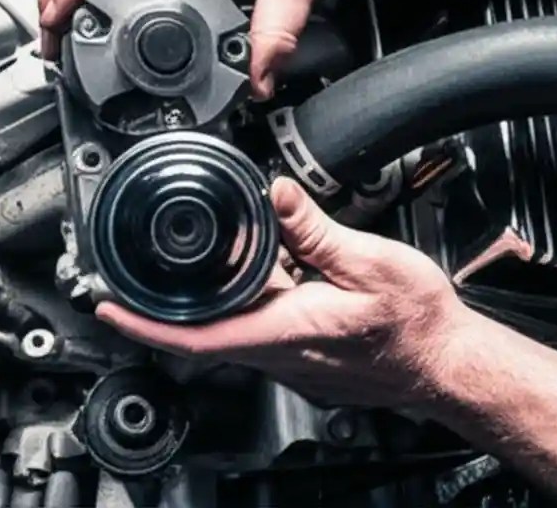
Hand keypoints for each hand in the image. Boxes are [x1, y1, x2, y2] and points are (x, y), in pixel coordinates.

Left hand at [95, 177, 473, 411]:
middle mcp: (282, 354)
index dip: (144, 322)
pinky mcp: (304, 358)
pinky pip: (260, 327)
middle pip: (206, 327)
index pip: (196, 335)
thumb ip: (317, 229)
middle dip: (171, 297)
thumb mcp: (371, 262)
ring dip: (218, 293)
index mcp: (288, 330)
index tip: (108, 307)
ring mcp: (292, 361)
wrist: (449, 362)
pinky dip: (250, 299)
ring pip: (234, 325)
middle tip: (142, 264)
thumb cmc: (419, 324)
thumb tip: (277, 194)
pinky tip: (270, 271)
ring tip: (223, 252)